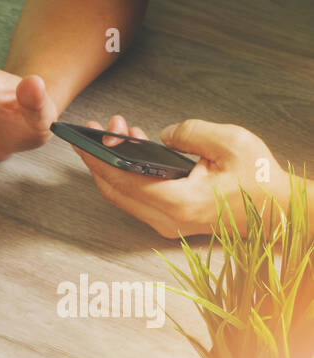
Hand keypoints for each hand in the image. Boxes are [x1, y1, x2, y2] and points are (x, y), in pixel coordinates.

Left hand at [72, 116, 284, 237]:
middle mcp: (166, 220)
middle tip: (98, 128)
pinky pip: (138, 197)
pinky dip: (129, 174)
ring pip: (124, 195)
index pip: (124, 181)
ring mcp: (166, 224)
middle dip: (100, 158)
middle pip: (115, 191)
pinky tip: (133, 149)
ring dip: (114, 165)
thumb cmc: (260, 179)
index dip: (100, 159)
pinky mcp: (170, 220)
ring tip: (118, 132)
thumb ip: (191, 133)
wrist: (278, 211)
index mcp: (180, 203)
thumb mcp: (231, 143)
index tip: (84, 139)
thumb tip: (161, 135)